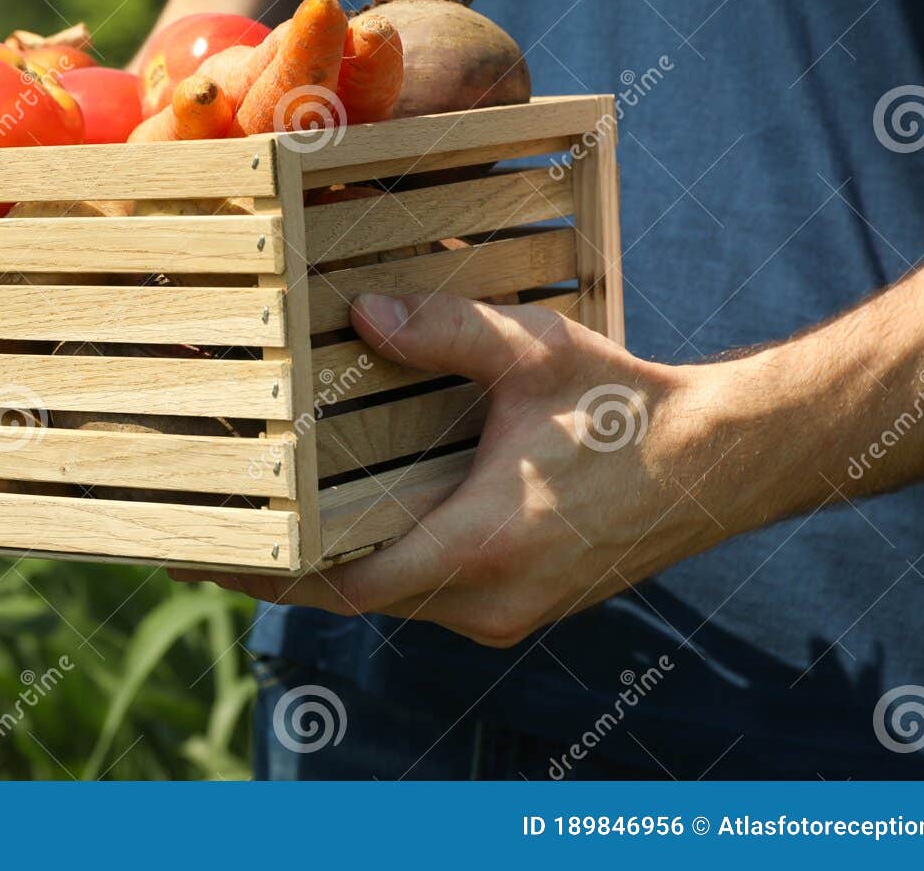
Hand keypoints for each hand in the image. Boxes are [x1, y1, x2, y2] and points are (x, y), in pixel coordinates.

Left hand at [175, 291, 742, 647]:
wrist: (718, 465)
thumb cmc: (626, 409)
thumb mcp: (533, 353)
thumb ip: (444, 329)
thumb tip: (362, 312)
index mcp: (481, 545)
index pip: (345, 582)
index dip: (269, 572)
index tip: (205, 552)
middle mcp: (488, 599)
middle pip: (354, 598)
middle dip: (282, 571)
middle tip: (209, 538)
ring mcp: (507, 611)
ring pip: (391, 601)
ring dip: (330, 570)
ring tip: (264, 532)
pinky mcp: (522, 603)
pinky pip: (428, 595)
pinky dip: (380, 566)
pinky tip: (350, 529)